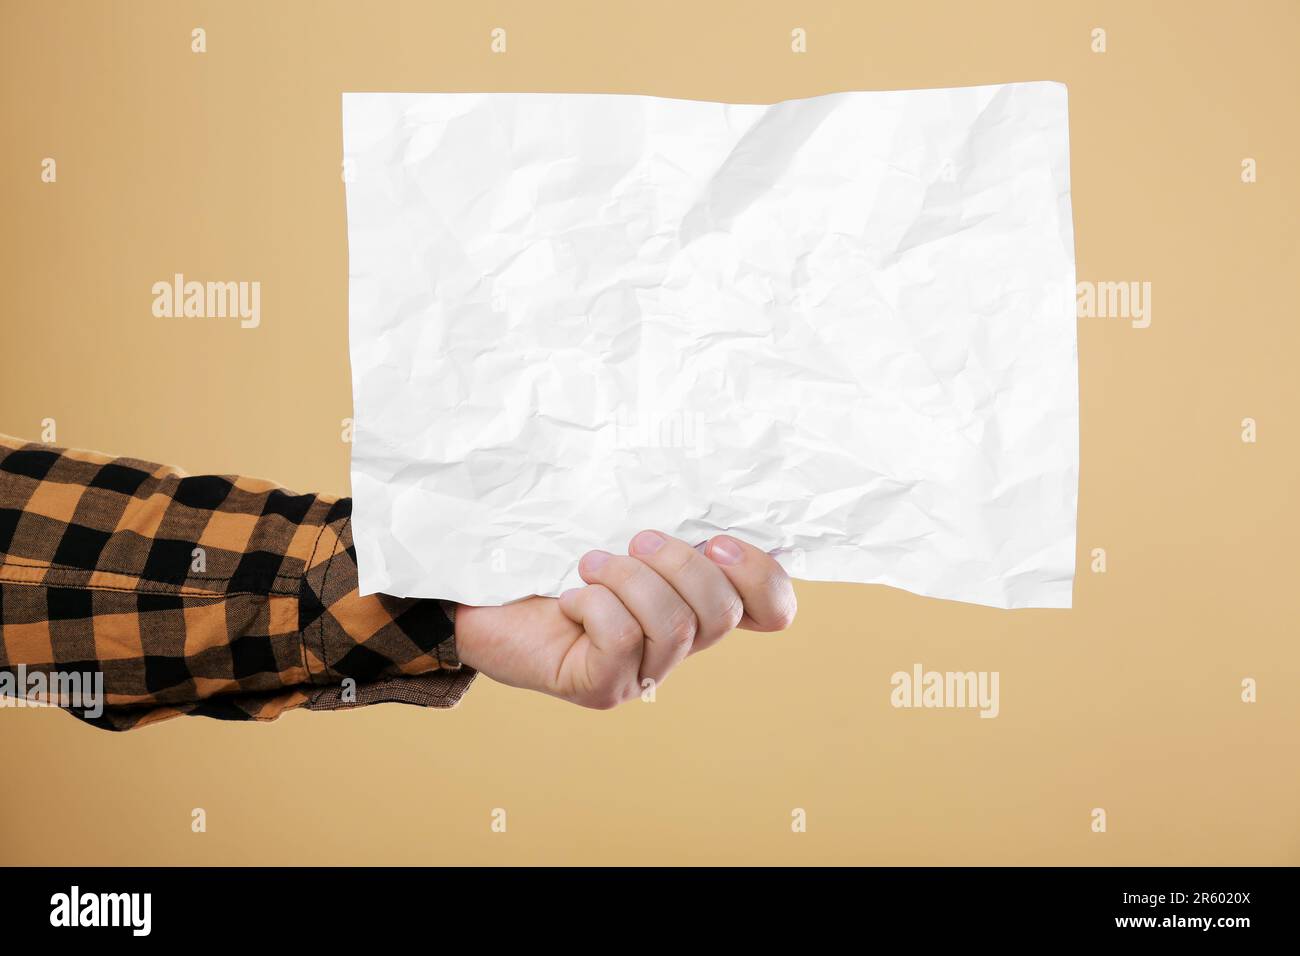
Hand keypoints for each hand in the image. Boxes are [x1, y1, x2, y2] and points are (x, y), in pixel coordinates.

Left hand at [453, 532, 796, 708]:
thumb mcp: (614, 525)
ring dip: (629, 578)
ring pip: (674, 627)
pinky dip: (592, 604)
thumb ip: (663, 522)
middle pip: (722, 613)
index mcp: (693, 603)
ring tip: (589, 564)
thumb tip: (700, 487)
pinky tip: (566, 599)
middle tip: (633, 540)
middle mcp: (677, 645)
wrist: (478, 594)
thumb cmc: (550, 554)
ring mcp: (642, 674)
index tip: (717, 540)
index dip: (763, 577)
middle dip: (679, 563)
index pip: (771, 610)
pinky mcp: (600, 689)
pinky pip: (621, 641)